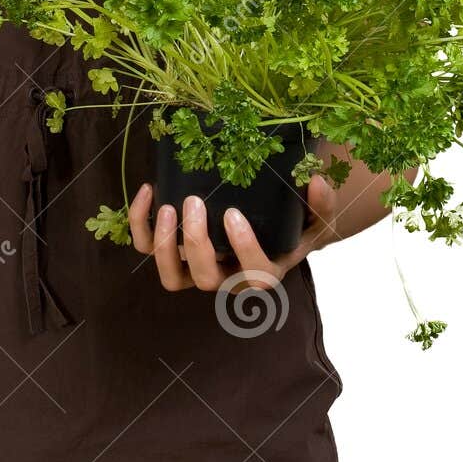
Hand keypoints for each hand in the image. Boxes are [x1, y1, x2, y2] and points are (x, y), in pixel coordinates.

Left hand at [128, 176, 340, 292]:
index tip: (234, 214)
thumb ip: (320, 204)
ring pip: (172, 278)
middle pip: (206, 280)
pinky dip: (141, 226)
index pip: (254, 275)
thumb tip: (317, 181)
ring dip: (163, 247)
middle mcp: (228, 279)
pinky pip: (148, 251)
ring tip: (167, 206)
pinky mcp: (174, 256)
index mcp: (264, 273)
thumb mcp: (315, 217)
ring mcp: (198, 271)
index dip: (242, 249)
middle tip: (195, 202)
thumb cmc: (294, 225)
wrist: (271, 230)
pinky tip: (149, 191)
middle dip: (196, 244)